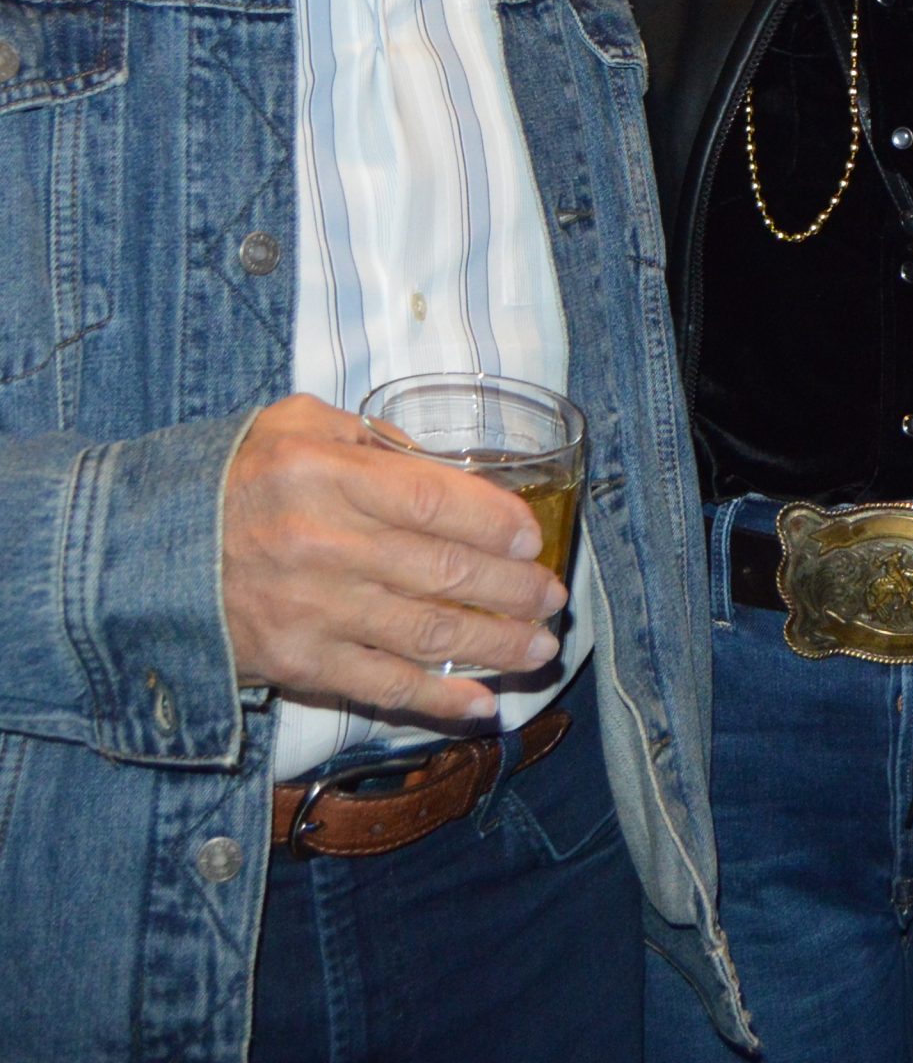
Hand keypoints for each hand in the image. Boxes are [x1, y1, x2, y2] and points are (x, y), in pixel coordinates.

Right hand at [221, 395, 565, 724]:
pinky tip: (483, 703)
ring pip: (424, 632)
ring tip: (541, 647)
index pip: (430, 499)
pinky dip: (437, 698)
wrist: (142, 556)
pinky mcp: (298, 663)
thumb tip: (443, 464)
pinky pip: (381, 685)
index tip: (532, 537)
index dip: (491, 521)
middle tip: (555, 597)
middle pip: (440, 571)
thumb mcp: (296, 424)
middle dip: (512, 590)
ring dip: (495, 645)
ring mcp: (311, 611)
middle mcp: (321, 545)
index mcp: (323, 476)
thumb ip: (372, 437)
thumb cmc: (234, 479)